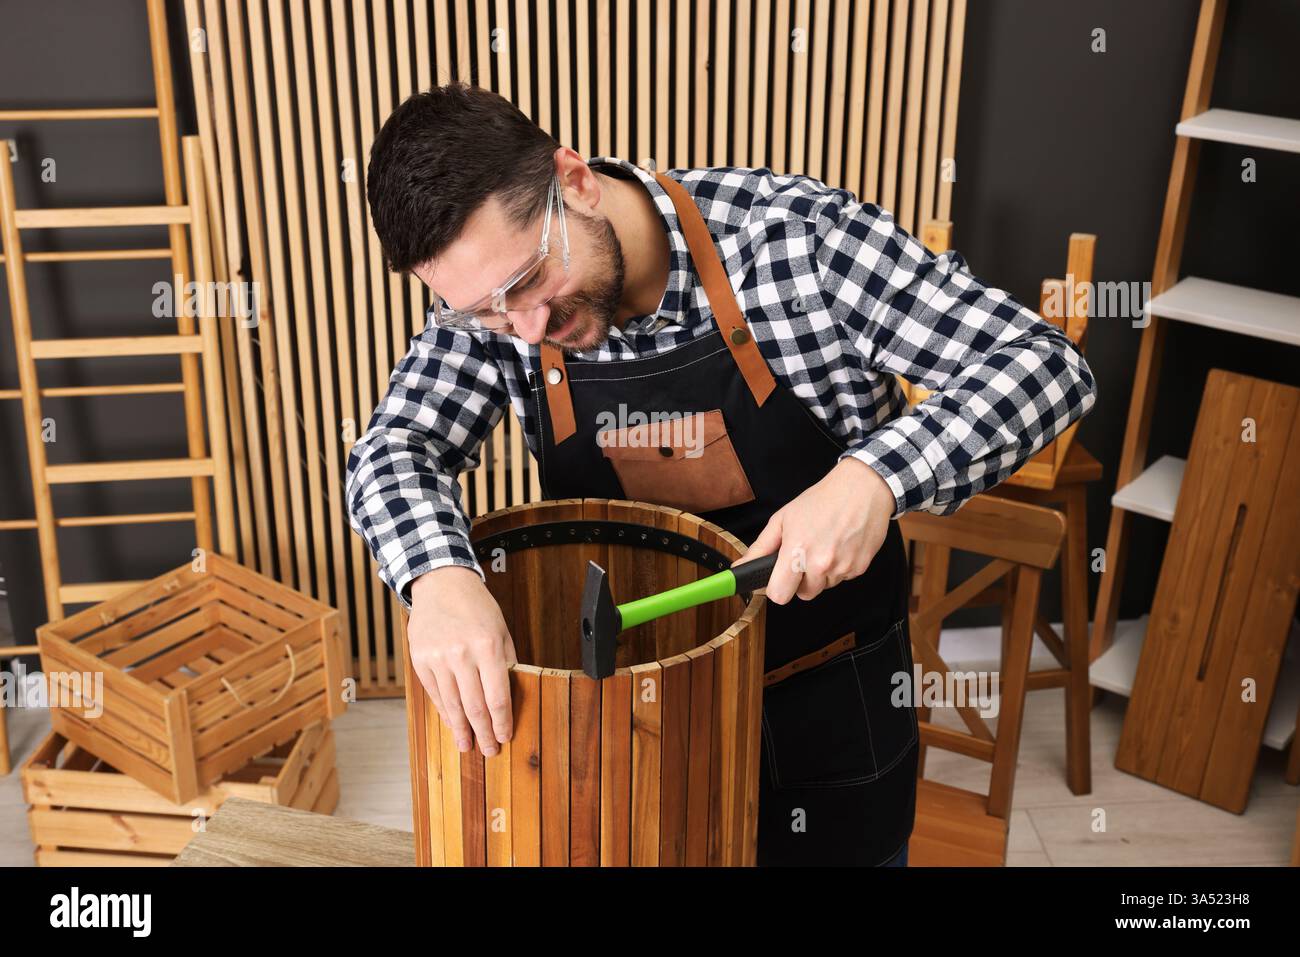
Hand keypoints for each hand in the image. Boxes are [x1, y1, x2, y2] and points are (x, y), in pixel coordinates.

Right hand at [407, 565, 517, 756]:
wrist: (442, 584)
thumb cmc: (477, 607)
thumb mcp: (501, 629)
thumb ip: (506, 662)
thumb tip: (509, 696)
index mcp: (488, 647)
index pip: (498, 697)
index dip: (502, 722)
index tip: (505, 736)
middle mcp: (462, 654)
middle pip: (475, 707)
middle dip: (484, 733)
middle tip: (490, 750)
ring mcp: (438, 658)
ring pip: (452, 705)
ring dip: (462, 730)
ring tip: (467, 746)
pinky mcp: (421, 660)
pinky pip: (435, 694)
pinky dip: (445, 712)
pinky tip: (453, 724)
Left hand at [737, 457, 894, 603]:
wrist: (862, 488)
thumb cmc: (822, 500)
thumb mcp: (783, 519)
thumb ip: (761, 548)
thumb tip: (740, 568)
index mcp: (797, 551)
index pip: (780, 595)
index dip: (776, 588)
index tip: (778, 579)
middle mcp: (821, 564)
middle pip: (804, 594)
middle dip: (801, 580)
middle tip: (804, 556)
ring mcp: (843, 567)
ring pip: (824, 587)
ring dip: (821, 574)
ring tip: (824, 545)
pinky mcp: (860, 568)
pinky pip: (842, 579)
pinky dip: (839, 567)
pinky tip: (839, 545)